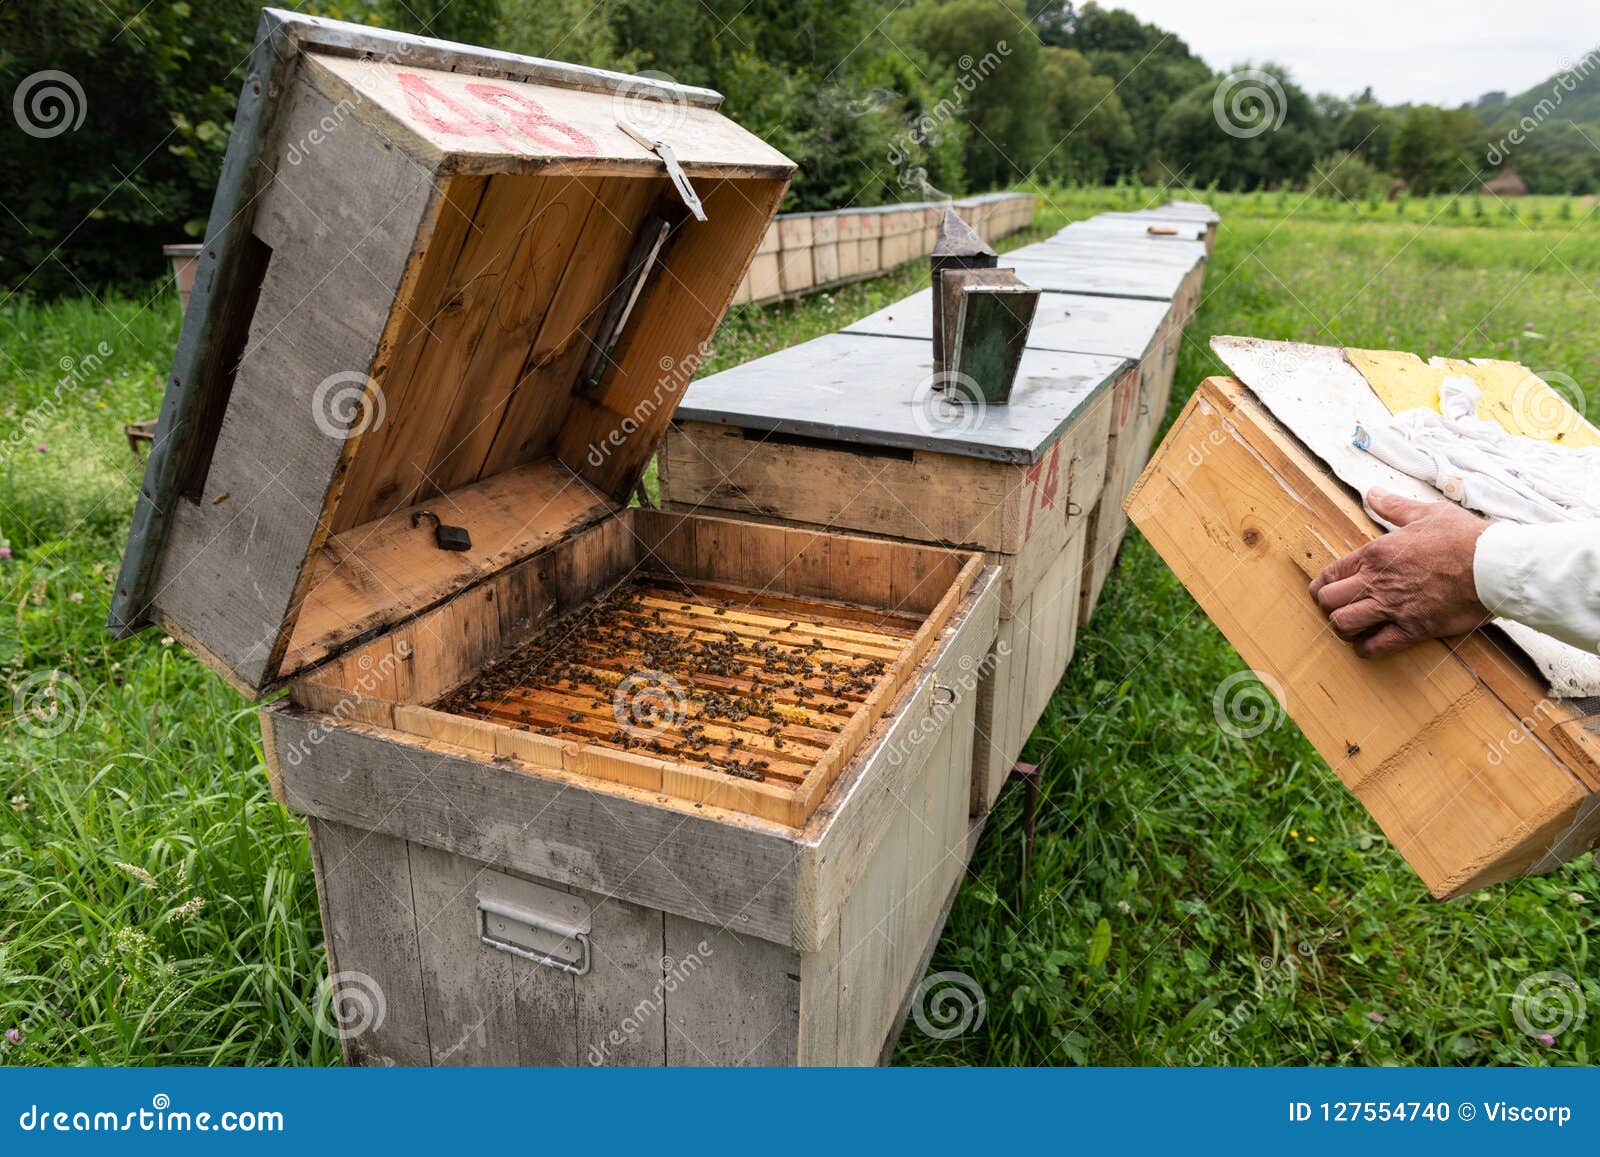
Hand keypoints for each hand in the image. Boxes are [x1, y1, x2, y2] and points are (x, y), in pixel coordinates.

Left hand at [1308, 489, 1490, 657]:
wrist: (1495, 566)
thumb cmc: (1464, 537)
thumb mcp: (1426, 513)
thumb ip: (1394, 507)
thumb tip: (1373, 493)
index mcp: (1376, 553)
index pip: (1330, 574)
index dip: (1322, 585)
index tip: (1324, 590)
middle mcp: (1378, 581)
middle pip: (1328, 601)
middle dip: (1328, 606)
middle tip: (1339, 608)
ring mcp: (1394, 607)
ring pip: (1343, 624)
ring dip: (1343, 628)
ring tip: (1352, 626)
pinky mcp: (1413, 629)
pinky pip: (1375, 646)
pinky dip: (1366, 649)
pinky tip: (1368, 645)